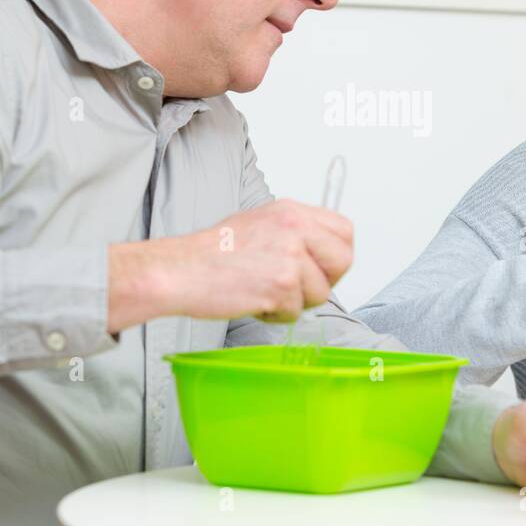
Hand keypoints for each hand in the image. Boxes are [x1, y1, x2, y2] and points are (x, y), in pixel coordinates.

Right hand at [107, 199, 352, 332]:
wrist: (181, 270)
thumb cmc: (213, 252)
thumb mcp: (261, 223)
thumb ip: (295, 233)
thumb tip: (320, 254)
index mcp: (292, 211)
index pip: (344, 230)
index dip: (336, 254)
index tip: (322, 266)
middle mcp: (295, 228)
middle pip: (342, 261)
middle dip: (324, 281)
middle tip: (296, 286)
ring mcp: (290, 256)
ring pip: (320, 293)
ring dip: (295, 301)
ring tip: (263, 291)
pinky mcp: (281, 285)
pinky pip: (295, 311)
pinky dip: (276, 314)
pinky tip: (254, 300)